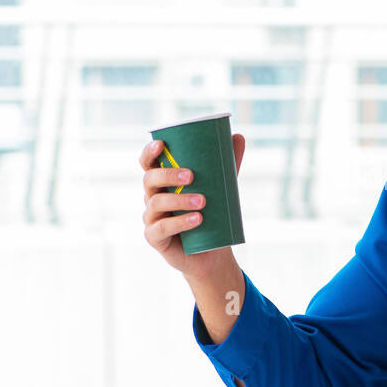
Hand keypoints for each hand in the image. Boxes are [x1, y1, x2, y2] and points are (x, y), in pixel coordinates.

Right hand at [140, 133, 245, 276]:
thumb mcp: (220, 187)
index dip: (149, 152)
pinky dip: (180, 223)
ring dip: (179, 200)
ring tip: (203, 202)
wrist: (211, 251)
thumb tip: (239, 136)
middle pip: (149, 179)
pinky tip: (197, 220)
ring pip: (156, 203)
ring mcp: (151, 218)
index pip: (148, 163)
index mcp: (163, 182)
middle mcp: (152, 197)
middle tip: (192, 176)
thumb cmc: (211, 214)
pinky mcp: (155, 238)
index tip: (161, 144)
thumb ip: (227, 163)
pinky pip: (162, 228)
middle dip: (168, 175)